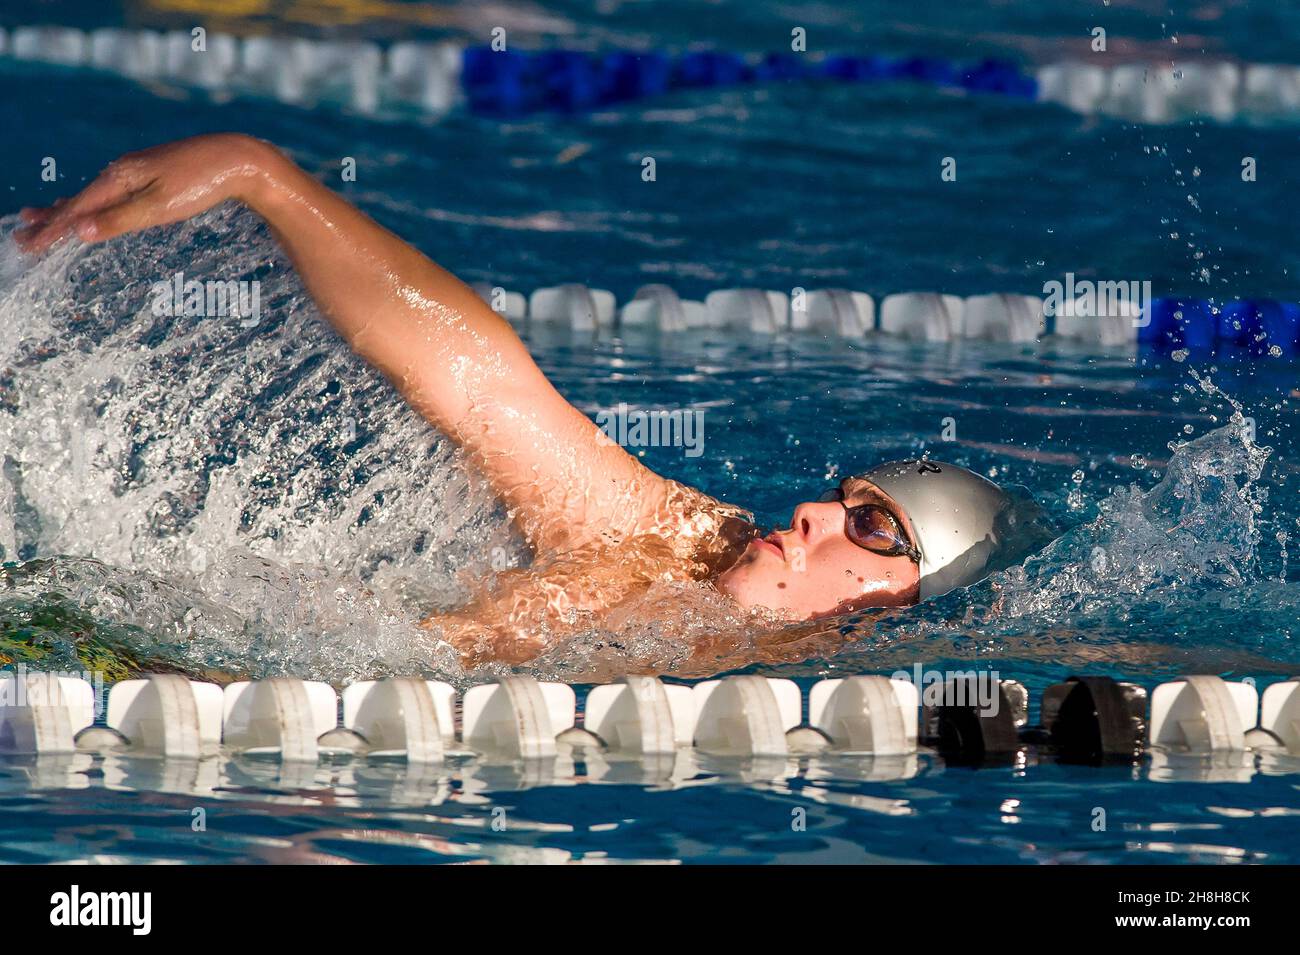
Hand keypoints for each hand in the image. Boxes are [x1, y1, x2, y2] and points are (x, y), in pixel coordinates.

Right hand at [14, 133, 279, 254]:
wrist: (238, 159)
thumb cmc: (202, 184)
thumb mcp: (161, 207)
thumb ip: (120, 220)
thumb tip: (78, 231)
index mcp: (119, 177)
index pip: (76, 208)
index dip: (51, 230)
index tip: (28, 246)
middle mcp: (122, 170)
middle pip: (79, 200)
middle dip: (50, 220)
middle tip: (23, 239)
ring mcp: (137, 170)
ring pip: (95, 194)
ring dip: (67, 210)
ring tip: (42, 221)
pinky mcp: (153, 173)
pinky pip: (112, 191)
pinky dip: (93, 202)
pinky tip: (93, 205)